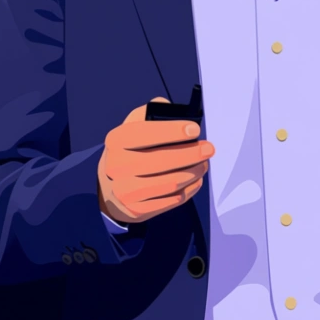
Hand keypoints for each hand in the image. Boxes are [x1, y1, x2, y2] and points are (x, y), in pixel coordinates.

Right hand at [97, 97, 214, 223]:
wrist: (111, 187)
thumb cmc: (130, 150)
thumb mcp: (133, 126)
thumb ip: (151, 112)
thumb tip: (172, 109)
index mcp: (116, 140)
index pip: (144, 134)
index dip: (172, 131)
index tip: (195, 129)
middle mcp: (117, 166)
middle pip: (161, 160)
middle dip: (191, 154)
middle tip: (209, 148)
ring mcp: (125, 191)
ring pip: (170, 183)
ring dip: (194, 172)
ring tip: (204, 164)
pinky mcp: (137, 209)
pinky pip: (170, 200)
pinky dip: (189, 189)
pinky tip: (195, 180)